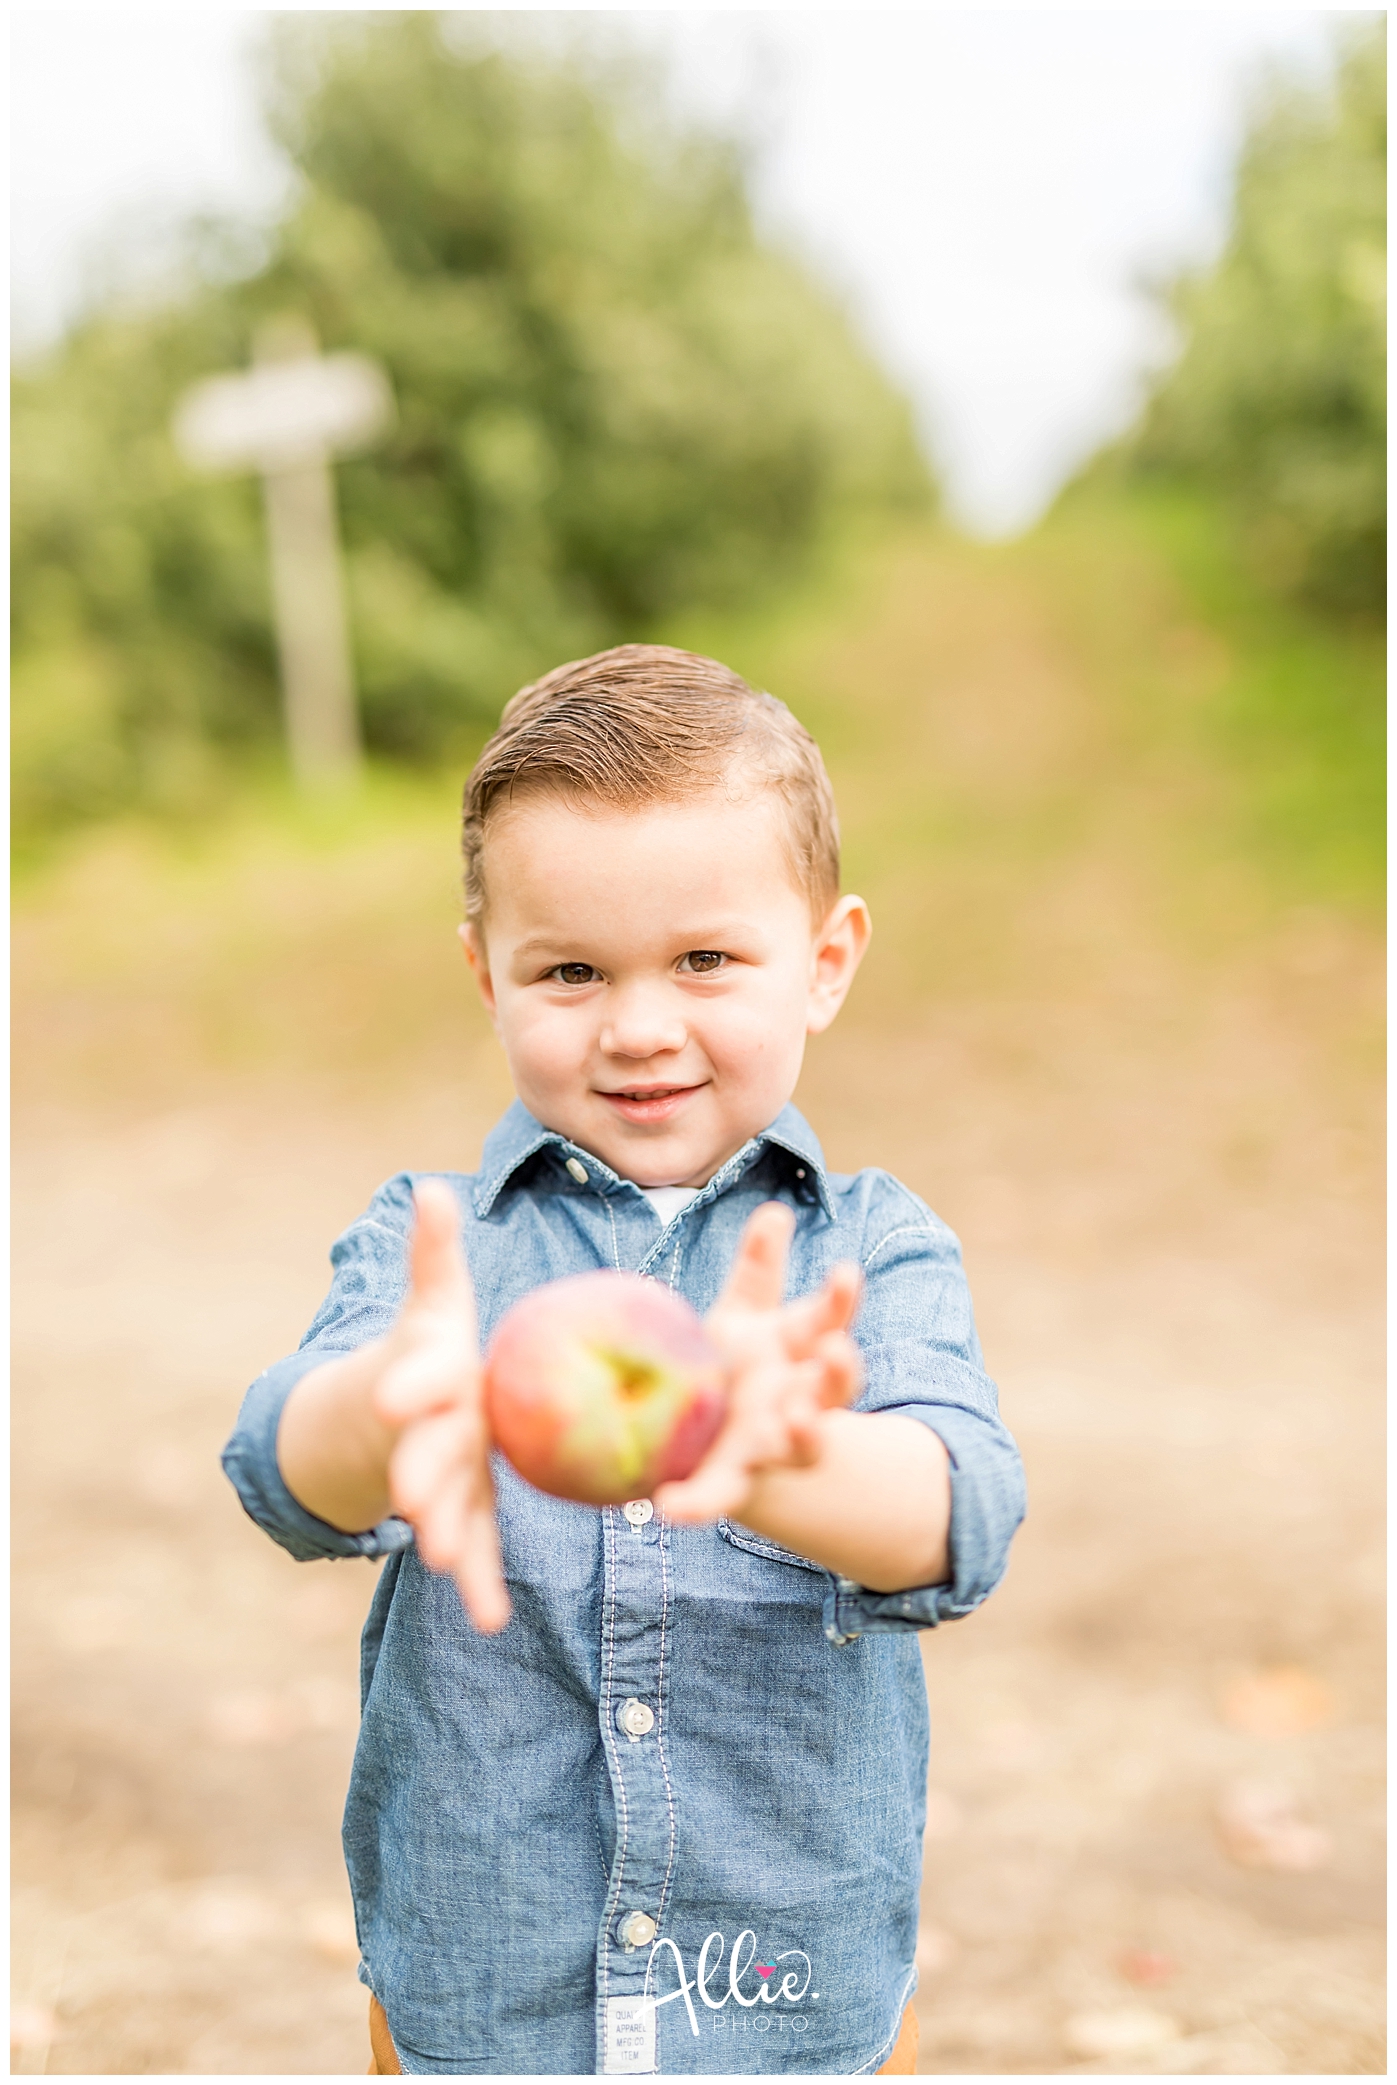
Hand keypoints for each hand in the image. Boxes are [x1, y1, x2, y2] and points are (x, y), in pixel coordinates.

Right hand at [374, 1180, 510, 1633]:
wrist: (402, 1407)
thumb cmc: (435, 1343)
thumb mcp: (435, 1299)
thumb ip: (435, 1252)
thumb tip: (430, 1190)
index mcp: (434, 1373)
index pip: (420, 1377)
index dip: (411, 1386)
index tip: (398, 1398)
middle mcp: (430, 1430)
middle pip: (424, 1453)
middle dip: (419, 1473)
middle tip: (414, 1499)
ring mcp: (440, 1477)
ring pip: (445, 1509)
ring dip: (445, 1534)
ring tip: (444, 1562)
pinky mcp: (461, 1513)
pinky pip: (476, 1548)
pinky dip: (480, 1582)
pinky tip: (491, 1619)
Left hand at [654, 1202, 862, 1524]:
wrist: (719, 1438)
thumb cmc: (736, 1366)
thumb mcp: (744, 1315)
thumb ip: (759, 1269)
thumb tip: (775, 1210)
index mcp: (798, 1353)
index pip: (828, 1319)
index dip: (840, 1298)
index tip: (845, 1270)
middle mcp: (797, 1400)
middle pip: (832, 1387)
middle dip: (839, 1370)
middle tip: (835, 1350)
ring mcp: (768, 1445)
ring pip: (801, 1445)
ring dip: (805, 1434)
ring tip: (796, 1424)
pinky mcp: (729, 1482)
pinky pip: (716, 1497)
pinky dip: (696, 1504)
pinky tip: (669, 1505)